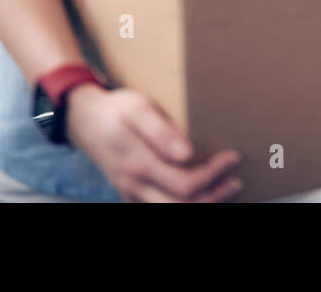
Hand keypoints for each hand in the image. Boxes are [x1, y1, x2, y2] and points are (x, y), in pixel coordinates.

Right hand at [65, 84, 242, 201]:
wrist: (84, 121)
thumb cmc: (116, 111)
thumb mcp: (138, 109)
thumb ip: (161, 132)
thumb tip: (188, 154)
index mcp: (138, 163)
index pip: (184, 183)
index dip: (213, 175)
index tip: (232, 157)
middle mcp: (135, 185)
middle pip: (181, 206)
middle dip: (214, 197)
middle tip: (235, 180)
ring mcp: (132, 193)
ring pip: (171, 211)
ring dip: (202, 203)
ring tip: (226, 188)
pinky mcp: (133, 194)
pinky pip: (162, 206)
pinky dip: (186, 203)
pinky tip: (204, 191)